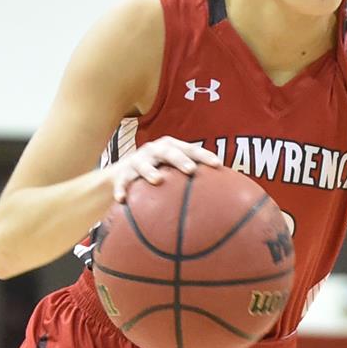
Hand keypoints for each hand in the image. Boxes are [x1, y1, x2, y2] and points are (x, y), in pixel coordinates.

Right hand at [104, 136, 221, 203]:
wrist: (123, 173)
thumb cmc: (159, 172)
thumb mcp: (175, 172)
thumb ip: (194, 180)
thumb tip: (224, 199)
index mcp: (172, 148)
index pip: (191, 150)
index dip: (204, 156)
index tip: (217, 165)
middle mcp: (155, 151)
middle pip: (169, 152)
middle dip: (180, 159)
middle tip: (191, 170)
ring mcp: (138, 160)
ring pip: (144, 164)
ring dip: (150, 170)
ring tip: (157, 180)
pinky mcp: (123, 173)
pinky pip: (122, 182)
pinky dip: (121, 189)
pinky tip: (122, 200)